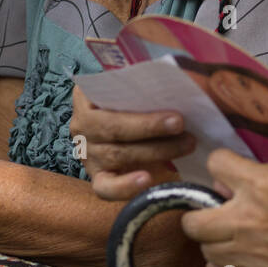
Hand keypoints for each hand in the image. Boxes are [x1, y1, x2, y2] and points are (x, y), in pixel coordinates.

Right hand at [71, 85, 195, 200]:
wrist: (123, 126)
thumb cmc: (132, 102)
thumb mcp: (133, 86)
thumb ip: (148, 81)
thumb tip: (182, 78)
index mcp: (86, 97)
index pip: (106, 98)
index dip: (137, 104)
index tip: (173, 112)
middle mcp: (81, 125)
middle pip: (113, 128)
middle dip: (151, 128)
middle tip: (182, 126)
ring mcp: (87, 154)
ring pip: (117, 155)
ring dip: (156, 152)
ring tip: (185, 146)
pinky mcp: (97, 177)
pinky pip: (106, 187)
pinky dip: (126, 186)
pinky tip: (147, 180)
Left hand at [181, 149, 267, 266]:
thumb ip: (260, 175)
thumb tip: (231, 183)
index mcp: (262, 184)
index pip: (215, 164)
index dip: (220, 164)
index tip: (226, 170)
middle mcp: (250, 219)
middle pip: (193, 220)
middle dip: (199, 212)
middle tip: (212, 210)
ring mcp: (253, 253)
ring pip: (204, 249)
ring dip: (212, 240)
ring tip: (227, 235)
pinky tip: (236, 257)